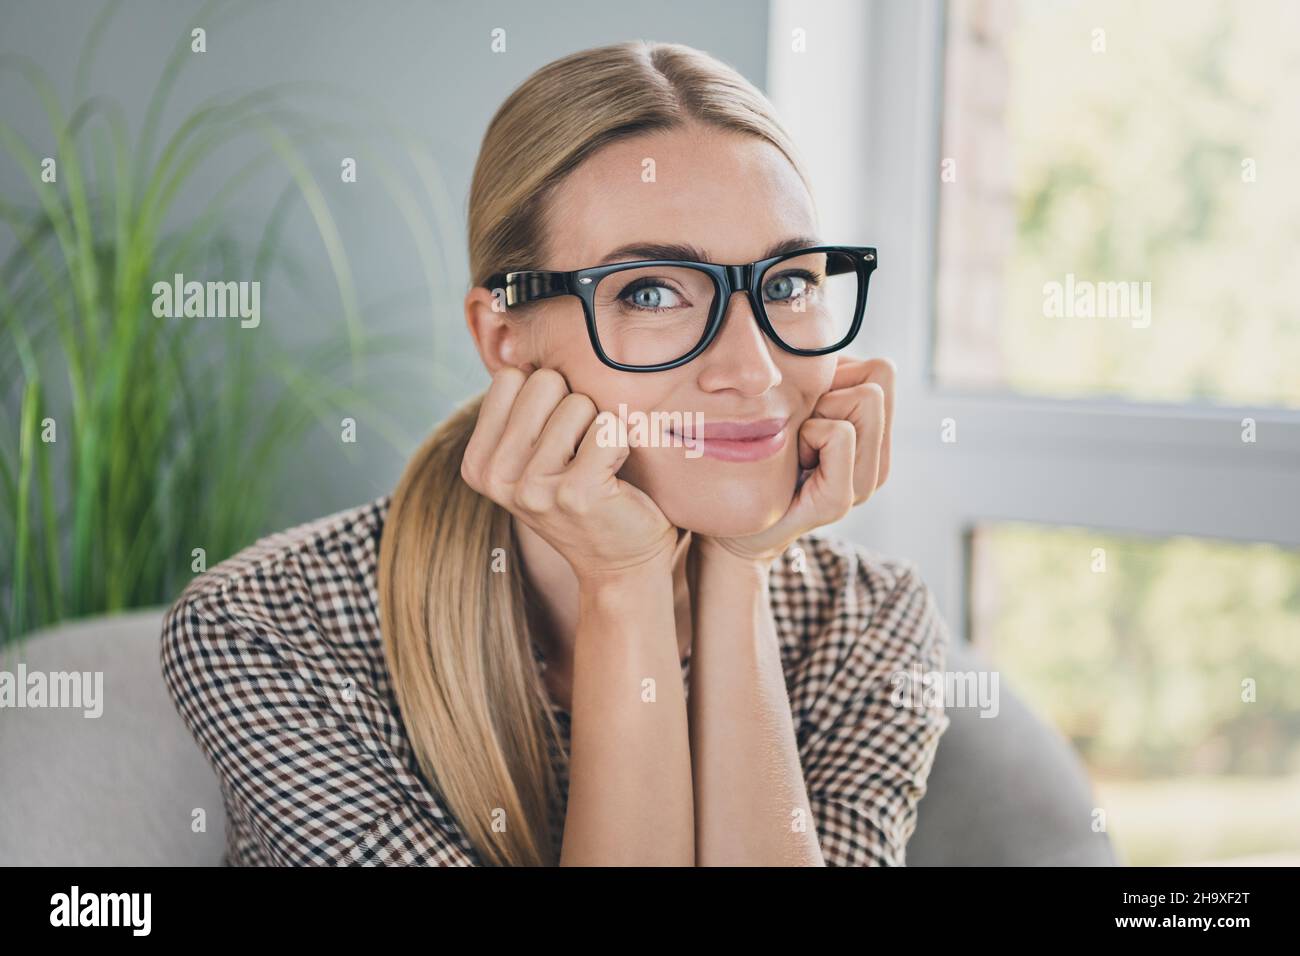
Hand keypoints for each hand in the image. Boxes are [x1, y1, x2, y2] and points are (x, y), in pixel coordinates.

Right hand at [460, 366, 678, 583]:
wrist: (620, 565)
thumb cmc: (584, 494)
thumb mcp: (533, 456)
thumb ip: (518, 410)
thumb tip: (512, 339)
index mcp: (478, 463)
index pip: (510, 376)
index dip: (546, 396)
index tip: (556, 440)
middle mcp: (496, 476)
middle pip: (544, 382)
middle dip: (575, 408)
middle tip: (582, 454)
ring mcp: (532, 487)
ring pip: (579, 403)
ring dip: (601, 429)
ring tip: (599, 468)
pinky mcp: (575, 492)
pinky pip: (609, 426)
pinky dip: (625, 443)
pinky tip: (616, 477)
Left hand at [694, 356, 894, 567]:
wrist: (735, 528)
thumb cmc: (759, 461)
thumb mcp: (794, 410)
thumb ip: (819, 383)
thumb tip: (819, 341)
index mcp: (872, 437)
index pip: (881, 370)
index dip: (839, 374)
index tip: (807, 407)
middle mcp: (877, 460)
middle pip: (879, 375)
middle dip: (831, 389)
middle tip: (801, 429)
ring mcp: (864, 482)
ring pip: (865, 398)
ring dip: (819, 413)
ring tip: (796, 448)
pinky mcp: (840, 499)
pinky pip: (838, 433)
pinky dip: (811, 436)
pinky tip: (793, 463)